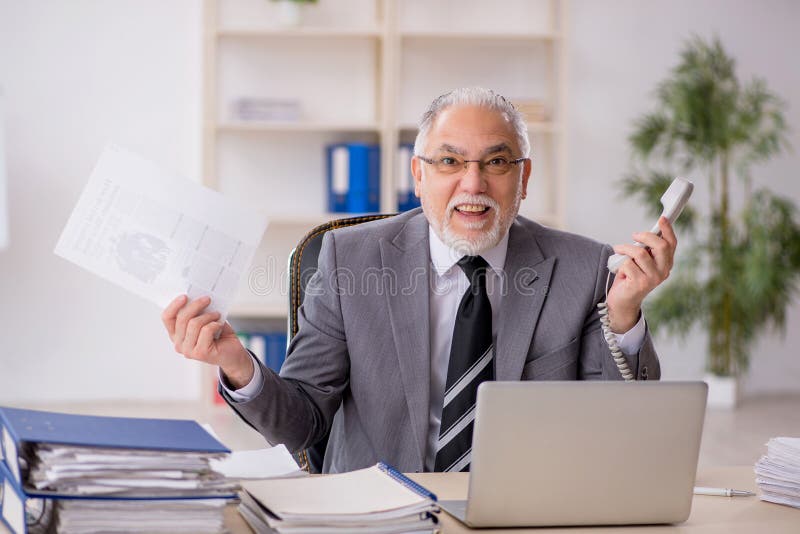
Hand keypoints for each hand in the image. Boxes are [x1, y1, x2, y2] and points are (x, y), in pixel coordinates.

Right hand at [162, 295, 253, 388]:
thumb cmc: (220, 336)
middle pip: (182, 319)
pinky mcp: (200, 353)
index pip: (167, 318)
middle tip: (207, 299)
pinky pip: (206, 330)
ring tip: (217, 315)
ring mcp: (188, 350)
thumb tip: (197, 297)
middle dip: (196, 305)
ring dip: (209, 315)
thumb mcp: (206, 320)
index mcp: (176, 335)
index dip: (174, 305)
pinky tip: (219, 325)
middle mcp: (179, 344)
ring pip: (194, 323)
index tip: (185, 296)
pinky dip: (215, 324)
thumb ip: (198, 312)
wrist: (234, 353)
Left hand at [606, 216, 676, 331]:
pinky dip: (619, 262)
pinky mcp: (640, 283)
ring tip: (619, 250)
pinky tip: (617, 268)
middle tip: (634, 235)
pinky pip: (627, 263)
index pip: (672, 244)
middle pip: (660, 246)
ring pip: (640, 253)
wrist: (622, 300)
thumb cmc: (630, 276)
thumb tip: (642, 235)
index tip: (662, 219)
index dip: (668, 230)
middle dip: (645, 236)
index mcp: (666, 264)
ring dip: (625, 248)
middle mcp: (663, 271)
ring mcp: (653, 278)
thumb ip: (645, 250)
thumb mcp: (640, 261)